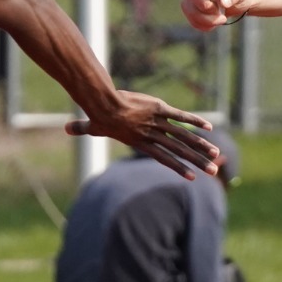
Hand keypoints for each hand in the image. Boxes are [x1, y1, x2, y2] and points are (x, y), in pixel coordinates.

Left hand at [67, 91, 219, 178]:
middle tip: (211, 171)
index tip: (191, 177)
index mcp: (141, 143)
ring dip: (200, 146)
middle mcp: (152, 136)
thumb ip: (82, 128)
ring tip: (215, 155)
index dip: (178, 168)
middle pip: (179, 151)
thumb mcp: (92, 124)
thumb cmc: (98, 114)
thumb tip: (66, 128)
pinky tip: (209, 128)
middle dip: (196, 161)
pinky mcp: (161, 109)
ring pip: (183, 137)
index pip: (164, 159)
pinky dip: (195, 122)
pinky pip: (181, 117)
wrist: (105, 104)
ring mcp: (157, 123)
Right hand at [180, 0, 253, 31]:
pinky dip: (203, 25)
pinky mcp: (190, 10)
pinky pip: (192, 20)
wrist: (236, 3)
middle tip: (217, 10)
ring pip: (189, 8)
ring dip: (204, 18)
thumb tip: (223, 2)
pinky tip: (215, 24)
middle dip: (202, 3)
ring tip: (222, 19)